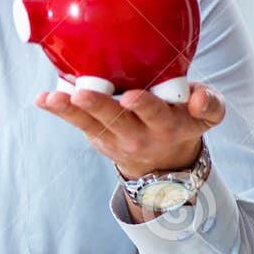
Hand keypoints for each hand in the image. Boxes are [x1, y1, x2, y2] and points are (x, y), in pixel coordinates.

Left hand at [34, 81, 224, 179]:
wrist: (164, 158)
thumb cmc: (183, 119)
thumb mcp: (205, 116)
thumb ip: (210, 104)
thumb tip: (199, 98)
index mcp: (167, 124)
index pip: (157, 115)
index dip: (145, 107)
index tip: (132, 97)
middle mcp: (139, 134)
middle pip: (117, 121)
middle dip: (99, 107)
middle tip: (82, 94)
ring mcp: (114, 137)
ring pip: (91, 124)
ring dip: (70, 110)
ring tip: (52, 98)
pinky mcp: (96, 136)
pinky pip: (77, 123)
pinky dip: (59, 110)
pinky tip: (43, 99)